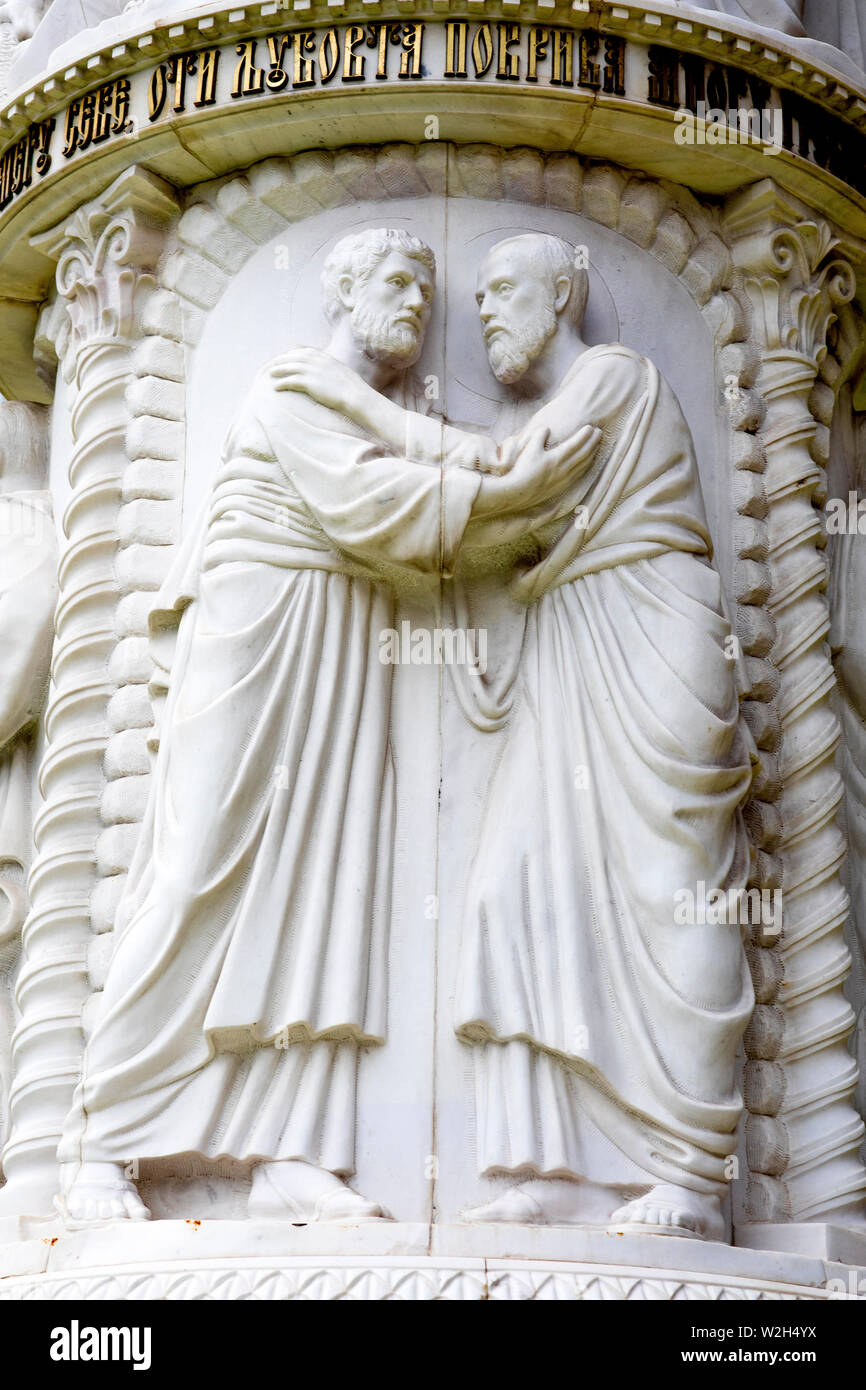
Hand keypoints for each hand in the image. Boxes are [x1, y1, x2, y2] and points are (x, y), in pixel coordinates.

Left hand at [270, 348, 365, 416]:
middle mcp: (316, 360)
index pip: (303, 350)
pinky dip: (281, 383)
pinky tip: (275, 387)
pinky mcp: (309, 382)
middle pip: (293, 357)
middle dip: (281, 360)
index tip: (285, 358)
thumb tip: (328, 374)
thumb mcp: (341, 371)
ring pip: (289, 367)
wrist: (356, 395)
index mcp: (324, 356)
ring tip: (269, 374)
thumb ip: (331, 368)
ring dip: (278, 370)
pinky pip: (290, 381)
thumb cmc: (352, 388)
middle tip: (272, 365)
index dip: (292, 354)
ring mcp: (312, 370)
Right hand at [479, 423, 600, 514]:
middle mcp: (565, 469)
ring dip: (592, 454)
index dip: (585, 435)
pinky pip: (579, 475)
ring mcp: (565, 479)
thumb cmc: (522, 469)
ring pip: (584, 465)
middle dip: (593, 442)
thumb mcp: (530, 448)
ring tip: (597, 445)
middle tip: (599, 432)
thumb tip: (547, 429)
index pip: (577, 444)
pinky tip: (587, 464)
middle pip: (584, 454)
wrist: (518, 492)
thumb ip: (539, 435)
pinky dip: (586, 466)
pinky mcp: (562, 487)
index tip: (591, 427)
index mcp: (557, 457)